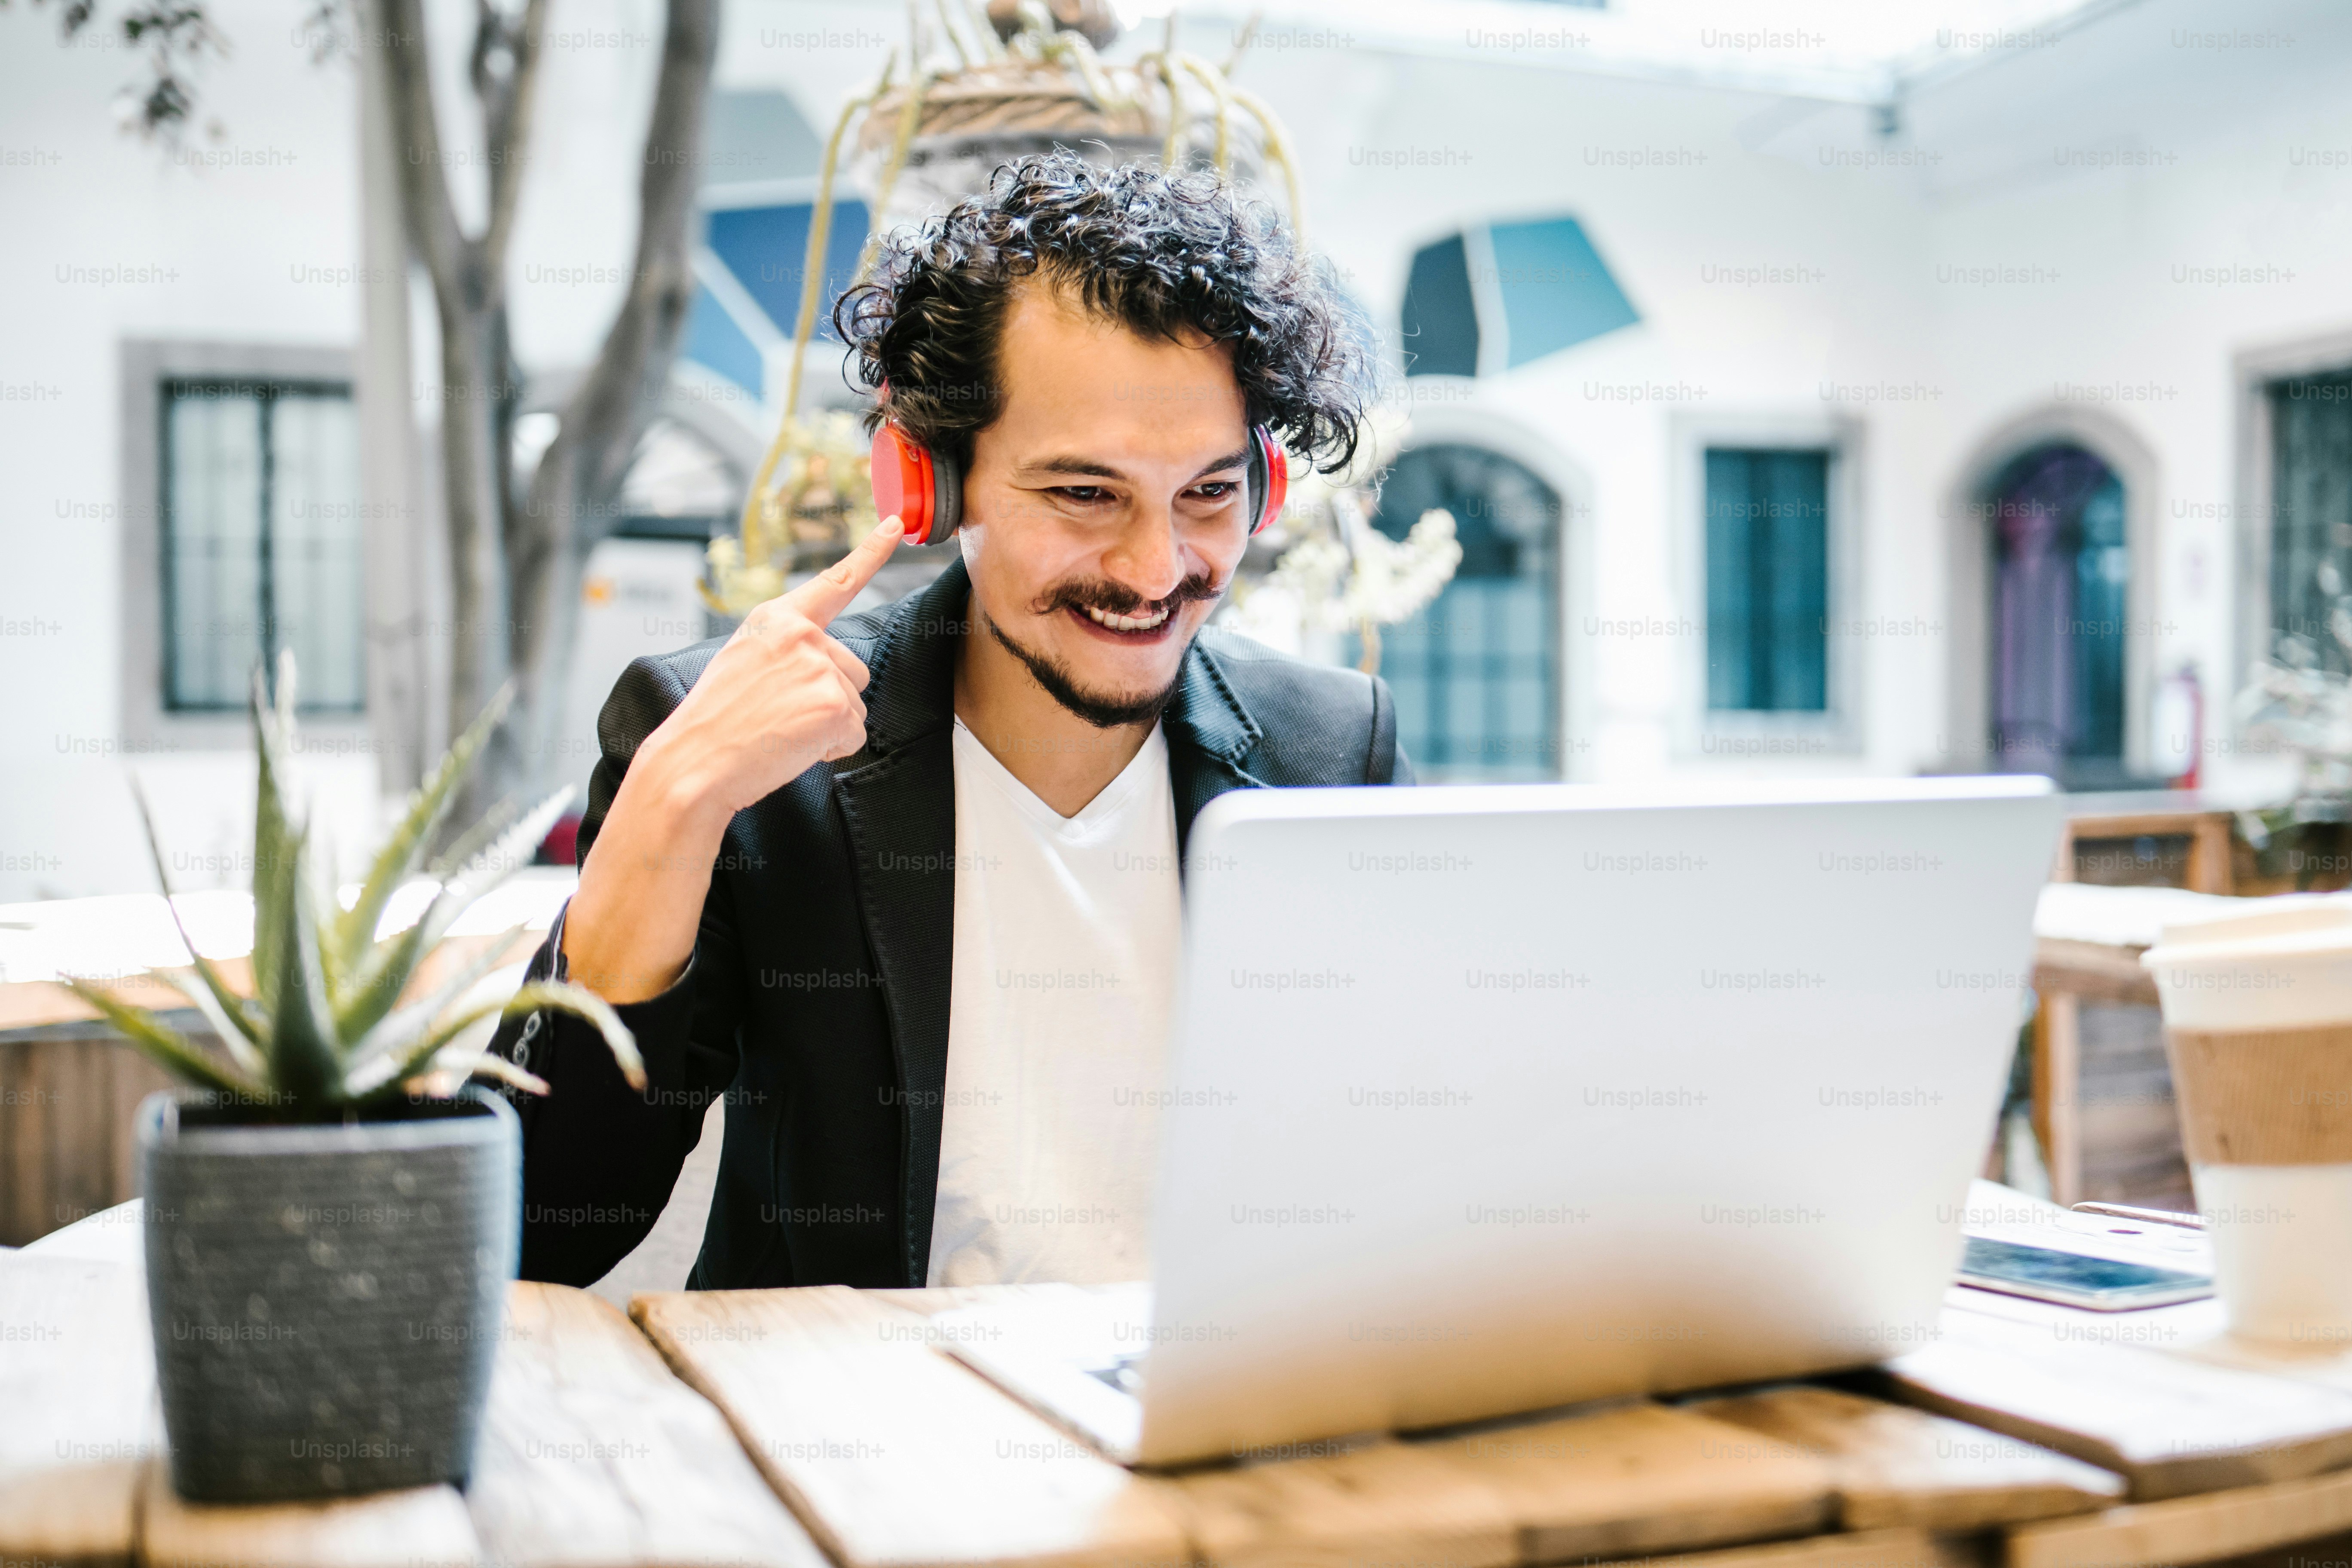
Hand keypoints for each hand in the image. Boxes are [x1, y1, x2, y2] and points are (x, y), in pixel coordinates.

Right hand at [637, 517, 905, 819]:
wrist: (695, 762)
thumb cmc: (716, 721)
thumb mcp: (744, 661)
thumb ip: (785, 649)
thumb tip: (819, 663)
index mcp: (776, 618)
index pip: (835, 581)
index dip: (871, 552)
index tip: (896, 524)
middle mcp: (803, 635)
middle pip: (853, 669)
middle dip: (828, 697)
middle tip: (779, 715)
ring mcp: (821, 668)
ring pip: (854, 704)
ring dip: (827, 724)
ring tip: (781, 730)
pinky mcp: (834, 705)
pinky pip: (854, 734)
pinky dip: (830, 749)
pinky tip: (792, 747)